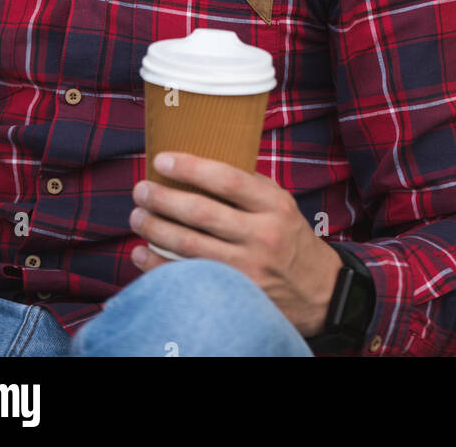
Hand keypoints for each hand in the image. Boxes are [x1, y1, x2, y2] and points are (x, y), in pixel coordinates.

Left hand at [130, 151, 343, 337]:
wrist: (318, 291)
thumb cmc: (290, 238)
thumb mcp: (280, 204)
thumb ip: (248, 185)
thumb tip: (199, 164)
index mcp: (274, 205)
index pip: (228, 179)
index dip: (191, 168)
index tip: (162, 159)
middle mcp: (262, 235)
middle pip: (202, 213)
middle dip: (163, 199)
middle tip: (141, 189)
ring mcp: (248, 269)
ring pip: (190, 246)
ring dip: (156, 229)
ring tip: (137, 216)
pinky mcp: (235, 295)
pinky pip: (188, 278)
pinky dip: (159, 266)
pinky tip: (142, 252)